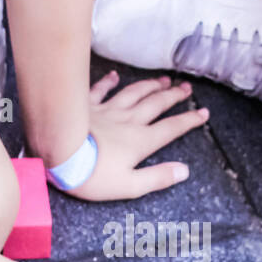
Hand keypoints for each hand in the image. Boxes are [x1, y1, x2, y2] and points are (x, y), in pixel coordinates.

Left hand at [65, 72, 208, 200]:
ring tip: (163, 80)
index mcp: (140, 141)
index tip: (203, 114)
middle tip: (186, 88)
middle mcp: (128, 121)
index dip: (189, 121)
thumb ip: (157, 178)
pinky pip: (101, 90)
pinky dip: (109, 82)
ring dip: (150, 86)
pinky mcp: (87, 106)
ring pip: (134, 93)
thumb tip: (184, 171)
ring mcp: (107, 110)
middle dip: (174, 96)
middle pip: (156, 105)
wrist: (59, 154)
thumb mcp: (129, 186)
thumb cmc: (92, 175)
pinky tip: (115, 76)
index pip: (171, 129)